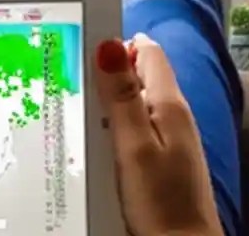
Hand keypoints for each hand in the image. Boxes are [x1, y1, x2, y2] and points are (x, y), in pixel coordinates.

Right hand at [93, 35, 221, 235]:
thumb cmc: (159, 204)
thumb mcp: (133, 146)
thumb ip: (123, 97)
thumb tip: (111, 44)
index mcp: (170, 105)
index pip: (148, 51)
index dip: (117, 45)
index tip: (82, 52)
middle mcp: (175, 116)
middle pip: (140, 75)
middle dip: (108, 74)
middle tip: (73, 87)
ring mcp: (171, 138)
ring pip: (136, 103)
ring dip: (109, 103)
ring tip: (79, 114)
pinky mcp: (163, 160)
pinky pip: (137, 128)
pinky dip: (116, 127)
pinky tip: (97, 142)